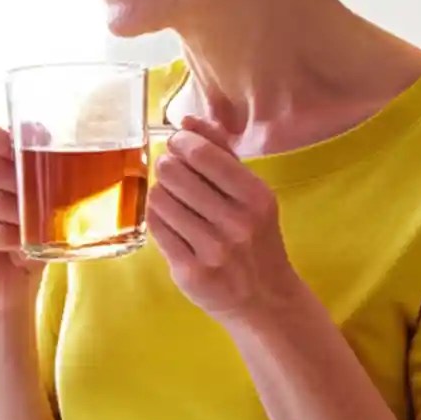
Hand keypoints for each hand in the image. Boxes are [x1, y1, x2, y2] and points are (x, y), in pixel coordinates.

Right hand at [0, 123, 42, 308]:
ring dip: (23, 216)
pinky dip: (12, 239)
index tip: (37, 156)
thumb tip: (50, 140)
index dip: (10, 142)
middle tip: (48, 200)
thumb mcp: (38, 200)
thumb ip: (41, 169)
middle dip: (25, 184)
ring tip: (41, 226)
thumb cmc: (25, 236)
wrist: (7, 285)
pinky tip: (24, 246)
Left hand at [147, 115, 301, 322]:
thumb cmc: (256, 238)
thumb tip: (187, 120)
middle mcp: (236, 223)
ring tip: (174, 199)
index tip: (178, 144)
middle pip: (174, 172)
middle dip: (167, 166)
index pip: (202, 153)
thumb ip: (222, 152)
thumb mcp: (252, 193)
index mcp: (256, 196)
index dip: (180, 142)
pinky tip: (171, 220)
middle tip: (172, 172)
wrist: (265, 299)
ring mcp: (212, 250)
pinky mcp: (190, 272)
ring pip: (160, 198)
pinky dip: (158, 218)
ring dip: (161, 193)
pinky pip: (156, 227)